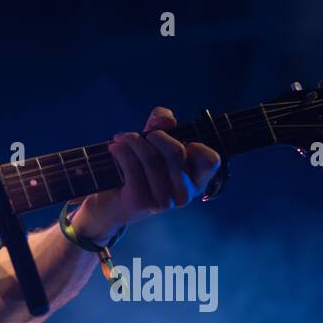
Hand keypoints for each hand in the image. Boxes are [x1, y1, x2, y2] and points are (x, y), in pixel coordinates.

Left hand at [74, 107, 220, 238]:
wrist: (112, 201)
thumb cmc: (139, 168)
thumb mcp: (153, 142)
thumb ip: (162, 124)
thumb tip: (166, 119)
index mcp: (196, 180)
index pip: (211, 160)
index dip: (195, 144)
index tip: (174, 141)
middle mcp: (185, 194)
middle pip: (176, 151)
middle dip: (154, 135)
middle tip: (138, 136)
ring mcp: (165, 202)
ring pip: (152, 158)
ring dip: (132, 141)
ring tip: (122, 139)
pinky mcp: (142, 202)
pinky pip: (132, 166)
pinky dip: (121, 151)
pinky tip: (114, 148)